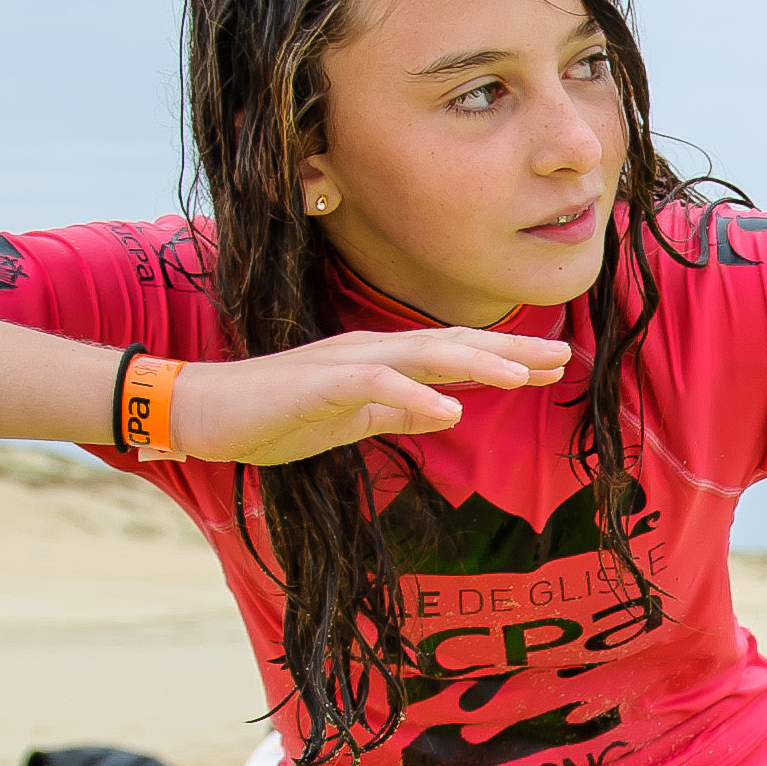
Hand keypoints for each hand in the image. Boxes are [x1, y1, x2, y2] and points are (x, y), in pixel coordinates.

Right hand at [169, 326, 572, 467]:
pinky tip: (450, 408)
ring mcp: (345, 363)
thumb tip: (447, 413)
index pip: (457, 354)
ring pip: (423, 355)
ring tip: (523, 376)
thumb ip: (398, 415)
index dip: (506, 357)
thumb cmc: (276, 415)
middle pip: (453, 344)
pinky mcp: (317, 383)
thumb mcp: (352, 420)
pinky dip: (414, 396)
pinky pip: (374, 387)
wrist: (203, 413)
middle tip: (563, 355)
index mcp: (383, 361)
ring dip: (475, 363)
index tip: (556, 364)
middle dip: (509, 348)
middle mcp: (371, 351)